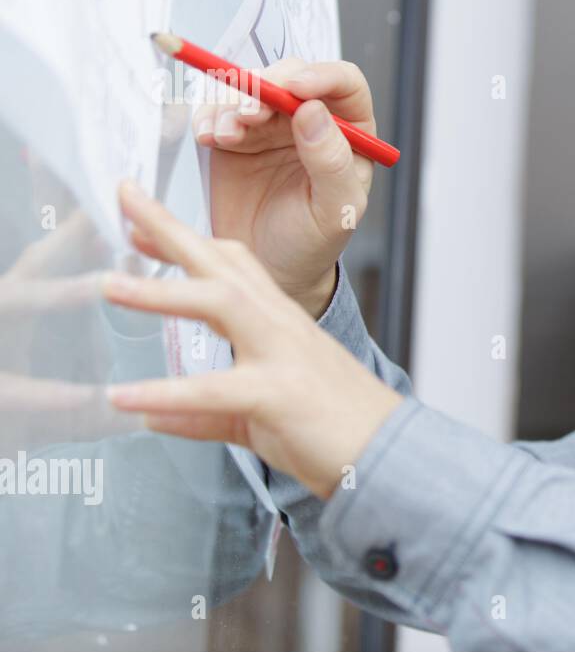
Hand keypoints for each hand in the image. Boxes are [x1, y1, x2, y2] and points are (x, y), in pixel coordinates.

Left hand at [102, 179, 403, 499]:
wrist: (389, 454)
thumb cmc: (334, 431)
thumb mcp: (255, 416)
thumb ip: (201, 413)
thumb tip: (150, 417)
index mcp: (278, 323)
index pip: (231, 265)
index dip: (185, 240)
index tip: (139, 222)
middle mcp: (281, 326)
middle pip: (222, 263)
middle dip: (171, 229)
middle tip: (125, 197)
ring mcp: (283, 354)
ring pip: (221, 304)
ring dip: (163, 291)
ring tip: (109, 285)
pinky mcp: (281, 394)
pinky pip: (216, 389)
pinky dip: (167, 393)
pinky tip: (126, 400)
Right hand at [193, 58, 377, 317]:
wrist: (267, 269)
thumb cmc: (311, 243)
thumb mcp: (333, 211)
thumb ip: (330, 163)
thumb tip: (313, 112)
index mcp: (350, 133)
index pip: (345, 83)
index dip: (321, 75)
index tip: (295, 89)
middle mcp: (310, 121)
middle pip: (290, 77)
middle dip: (266, 86)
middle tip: (249, 113)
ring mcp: (270, 126)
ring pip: (251, 88)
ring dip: (233, 102)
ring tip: (225, 134)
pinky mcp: (234, 136)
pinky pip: (218, 109)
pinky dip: (209, 115)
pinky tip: (208, 137)